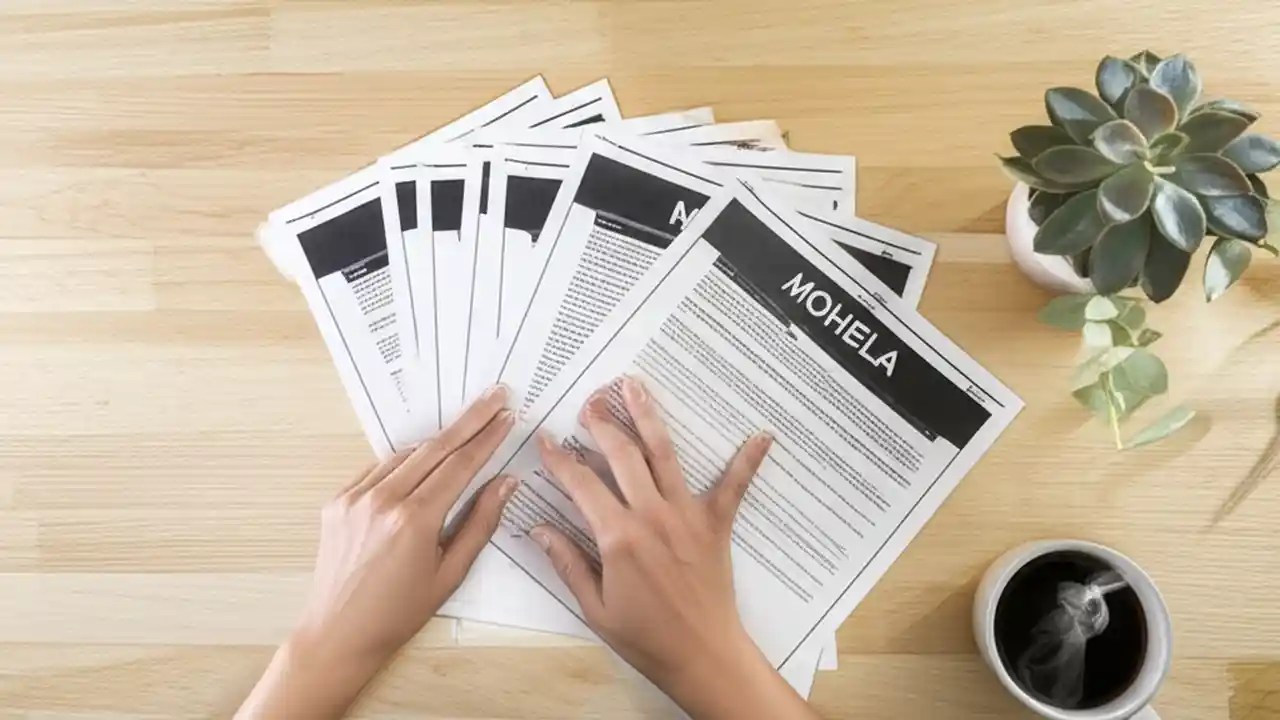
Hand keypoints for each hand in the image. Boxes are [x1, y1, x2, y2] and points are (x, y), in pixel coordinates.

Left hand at [237, 386, 515, 719]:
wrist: (339, 633)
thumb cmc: (398, 613)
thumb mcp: (450, 573)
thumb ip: (479, 524)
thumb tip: (505, 484)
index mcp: (414, 520)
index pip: (460, 465)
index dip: (487, 438)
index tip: (507, 416)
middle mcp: (382, 501)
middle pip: (435, 447)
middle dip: (469, 420)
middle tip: (495, 398)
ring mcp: (355, 498)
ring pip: (406, 454)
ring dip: (437, 441)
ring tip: (466, 431)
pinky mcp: (338, 501)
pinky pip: (378, 468)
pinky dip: (405, 460)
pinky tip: (423, 461)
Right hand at [531, 376, 818, 719]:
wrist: (702, 655)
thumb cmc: (645, 638)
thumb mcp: (594, 607)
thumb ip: (567, 562)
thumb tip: (538, 528)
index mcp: (616, 536)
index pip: (581, 484)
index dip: (559, 459)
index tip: (545, 440)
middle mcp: (650, 515)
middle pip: (621, 456)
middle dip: (602, 423)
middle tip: (590, 401)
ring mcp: (686, 515)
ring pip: (664, 455)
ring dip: (648, 417)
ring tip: (635, 387)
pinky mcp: (715, 524)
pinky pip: (733, 487)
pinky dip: (747, 461)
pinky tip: (762, 435)